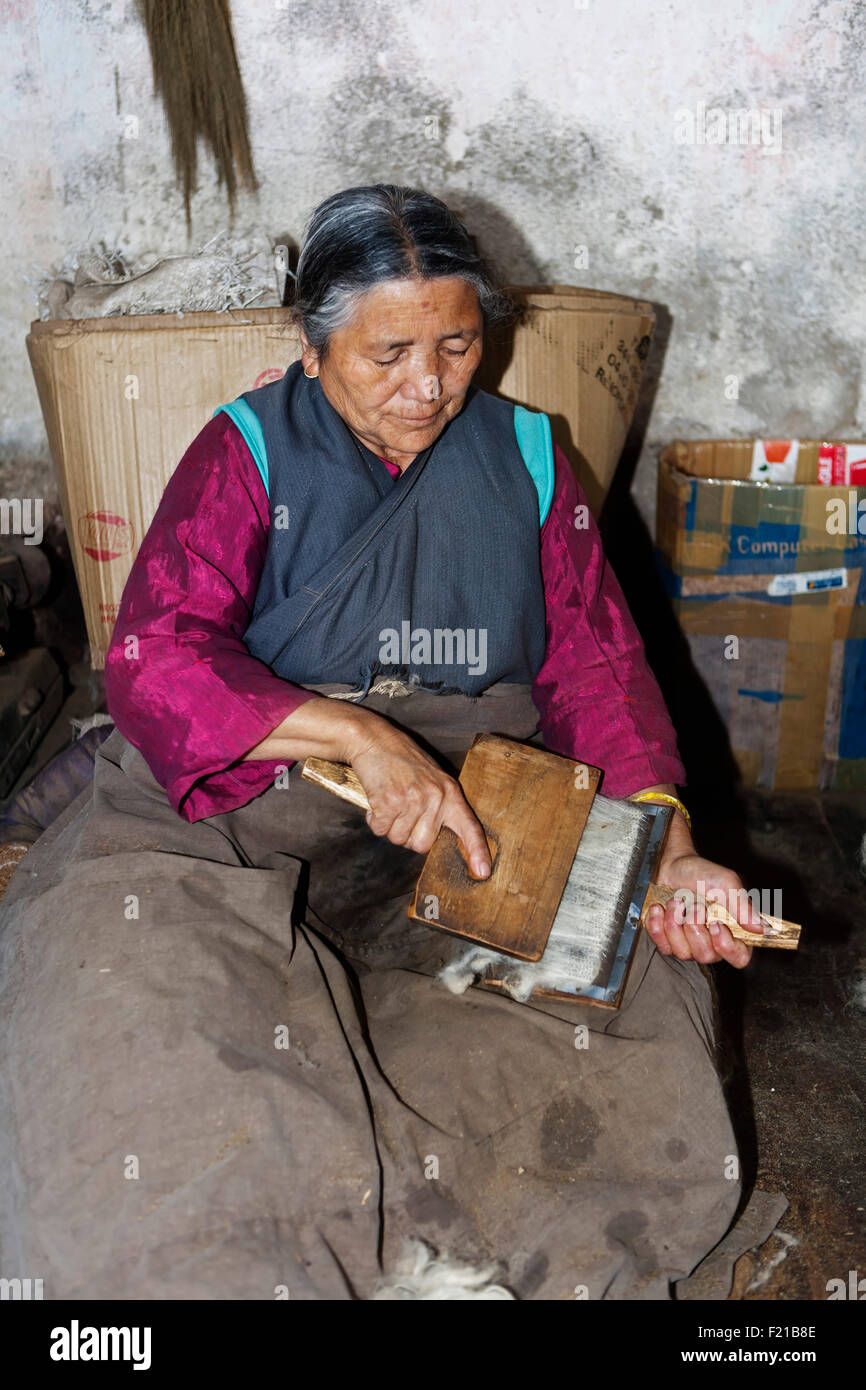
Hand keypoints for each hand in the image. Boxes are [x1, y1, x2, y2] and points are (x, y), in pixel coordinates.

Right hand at [347, 718, 491, 876]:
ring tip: (389, 800)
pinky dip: (374, 820)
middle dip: (408, 835)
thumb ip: (438, 806)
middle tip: (402, 812)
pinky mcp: (389, 802)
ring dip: (389, 826)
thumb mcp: (432, 779)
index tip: (483, 872)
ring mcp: (412, 800)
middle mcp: (435, 797)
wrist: (375, 739)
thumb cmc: (401, 760)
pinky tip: (377, 799)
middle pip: (422, 845)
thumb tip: (433, 839)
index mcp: (450, 792)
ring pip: (399, 839)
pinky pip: (381, 830)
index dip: (477, 851)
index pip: (469, 826)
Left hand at [646, 849, 761, 967]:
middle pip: (707, 956)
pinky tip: (659, 909)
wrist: (670, 864)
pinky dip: (657, 926)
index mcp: (731, 931)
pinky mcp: (666, 940)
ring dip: (675, 924)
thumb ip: (742, 906)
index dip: (727, 947)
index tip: (715, 924)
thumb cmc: (702, 873)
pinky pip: (662, 946)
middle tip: (694, 905)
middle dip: (695, 929)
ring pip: (682, 953)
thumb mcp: (726, 883)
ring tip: (675, 902)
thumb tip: (760, 928)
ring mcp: (687, 944)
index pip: (739, 958)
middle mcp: (710, 942)